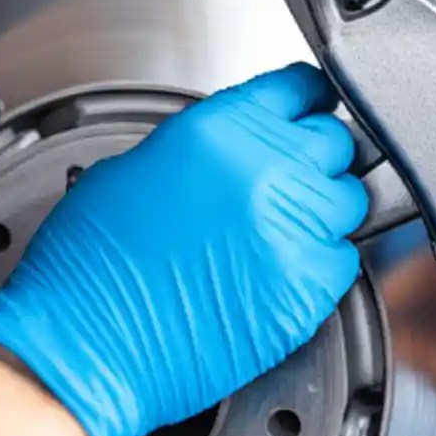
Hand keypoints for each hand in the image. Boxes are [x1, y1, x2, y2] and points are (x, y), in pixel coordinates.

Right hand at [0, 63, 368, 435]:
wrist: (86, 346)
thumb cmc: (91, 267)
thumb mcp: (133, 168)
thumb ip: (206, 146)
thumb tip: (240, 146)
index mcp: (221, 130)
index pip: (301, 89)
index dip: (306, 101)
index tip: (309, 112)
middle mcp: (266, 172)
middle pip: (335, 142)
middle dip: (315, 159)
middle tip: (284, 183)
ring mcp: (294, 231)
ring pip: (348, 201)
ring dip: (322, 212)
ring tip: (275, 233)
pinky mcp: (308, 290)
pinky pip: (343, 260)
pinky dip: (320, 265)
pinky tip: (276, 274)